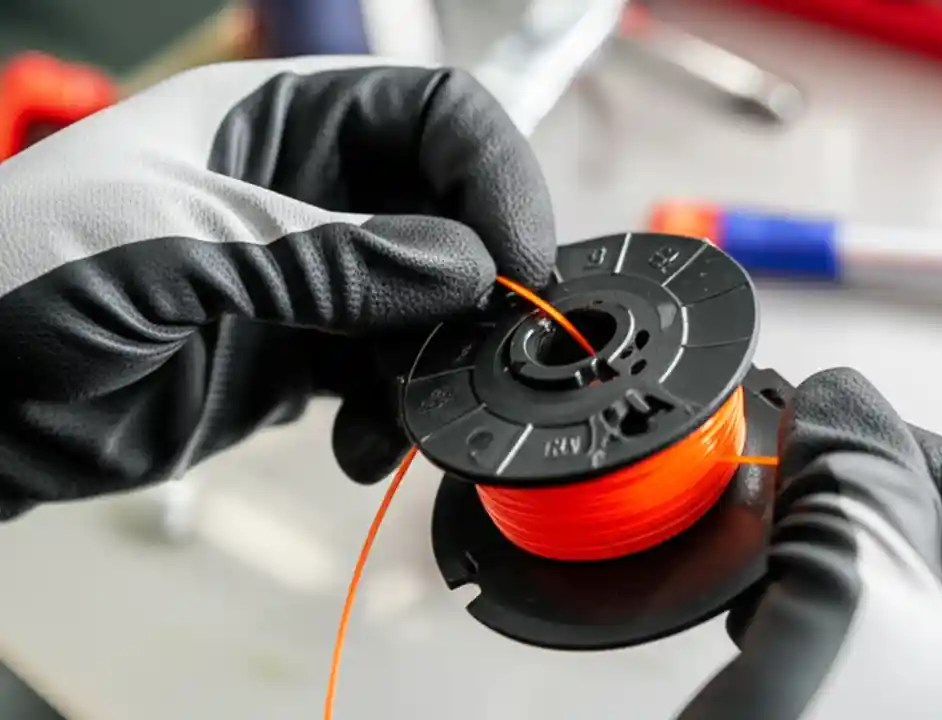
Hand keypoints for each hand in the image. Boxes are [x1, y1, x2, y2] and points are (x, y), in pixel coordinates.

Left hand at [0, 57, 554, 518]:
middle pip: (451, 212)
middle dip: (479, 283)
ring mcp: (308, 277)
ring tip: (408, 418)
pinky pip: (387, 376)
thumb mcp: (167, 249)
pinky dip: (397, 415)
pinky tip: (358, 447)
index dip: (493, 173)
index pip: (435, 114)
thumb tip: (463, 268)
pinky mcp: (299, 357)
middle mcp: (309, 191)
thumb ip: (317, 258)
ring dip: (441, 364)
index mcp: (278, 120)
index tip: (515, 259)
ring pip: (431, 305)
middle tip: (485, 352)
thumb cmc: (18, 281)